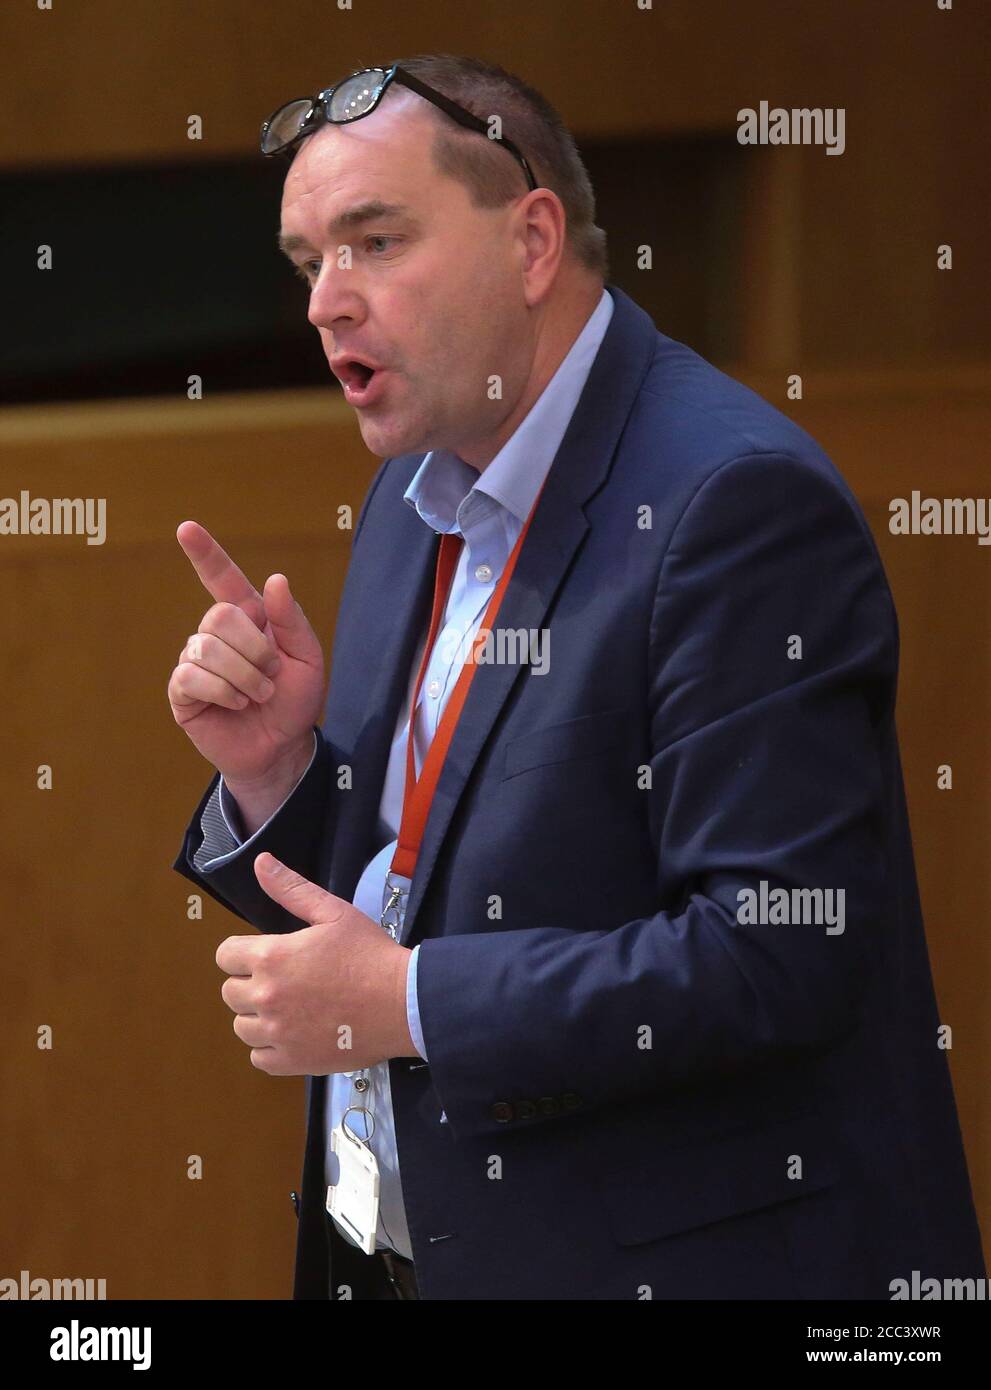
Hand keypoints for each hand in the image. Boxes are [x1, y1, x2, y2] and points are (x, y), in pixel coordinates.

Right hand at [168, 520, 324, 784]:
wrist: (282, 748)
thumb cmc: (294, 702)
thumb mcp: (308, 659)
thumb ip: (291, 620)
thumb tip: (275, 580)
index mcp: (250, 620)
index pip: (222, 579)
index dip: (205, 554)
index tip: (186, 528)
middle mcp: (218, 635)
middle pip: (219, 616)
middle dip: (254, 649)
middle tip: (271, 676)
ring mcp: (196, 662)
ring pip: (206, 647)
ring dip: (243, 675)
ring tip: (258, 696)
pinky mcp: (183, 691)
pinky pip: (191, 676)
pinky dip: (223, 691)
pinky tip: (236, 704)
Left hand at [215, 853, 416, 1075]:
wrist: (403, 1003)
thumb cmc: (370, 954)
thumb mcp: (333, 912)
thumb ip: (291, 888)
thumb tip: (261, 863)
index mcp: (271, 957)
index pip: (225, 955)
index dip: (244, 952)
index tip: (269, 955)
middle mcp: (265, 996)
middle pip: (230, 992)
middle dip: (252, 983)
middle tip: (287, 980)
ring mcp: (276, 1032)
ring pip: (242, 1026)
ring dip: (259, 1017)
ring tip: (292, 1008)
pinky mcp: (290, 1061)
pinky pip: (259, 1057)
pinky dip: (272, 1048)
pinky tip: (296, 1033)